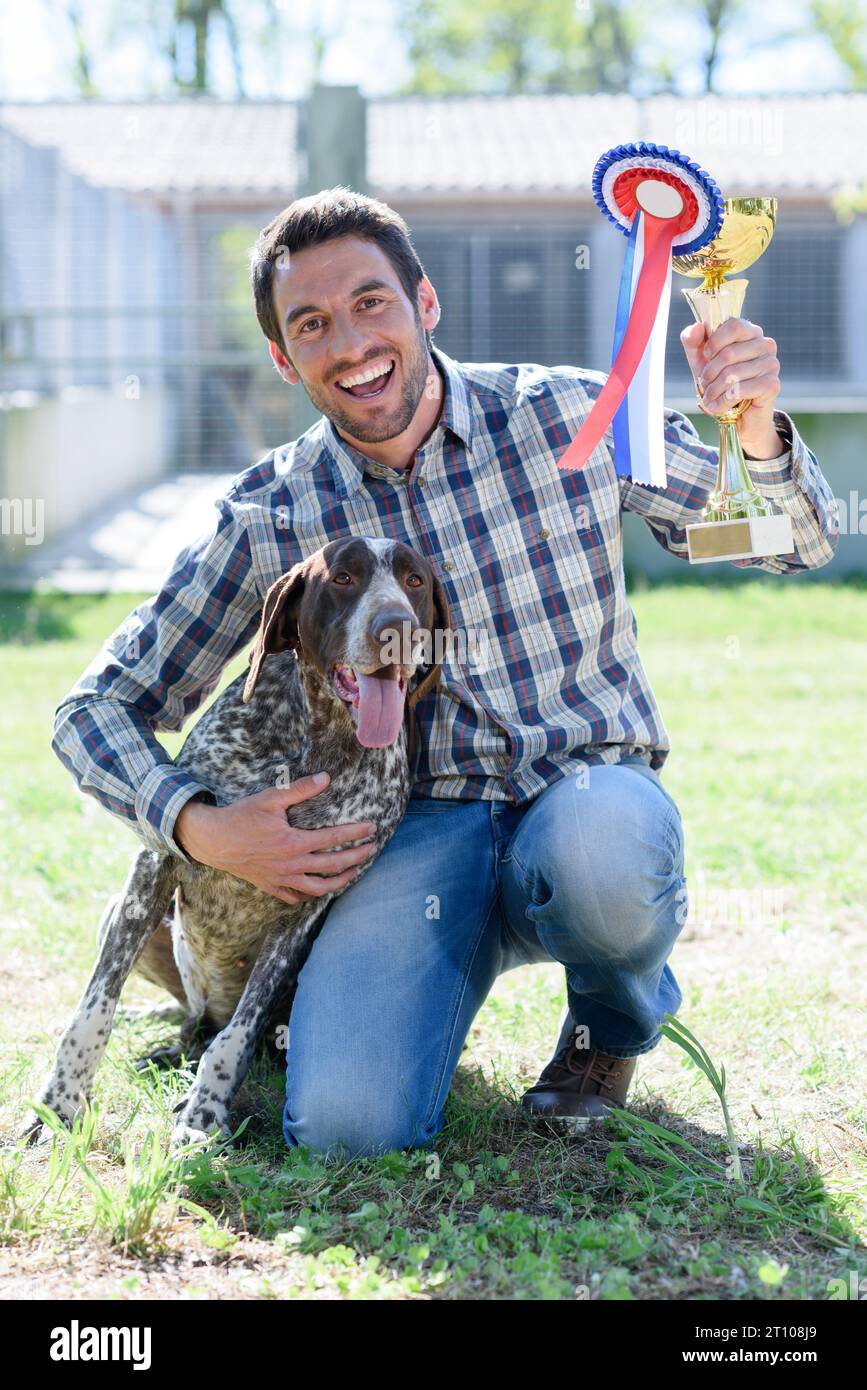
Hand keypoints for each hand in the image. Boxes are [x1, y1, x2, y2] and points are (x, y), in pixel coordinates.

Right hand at [174, 774, 376, 905]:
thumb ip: (300, 789)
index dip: (356, 833)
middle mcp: (291, 865)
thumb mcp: (271, 798)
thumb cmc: (241, 816)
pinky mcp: (271, 886)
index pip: (333, 838)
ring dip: (339, 881)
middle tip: (372, 849)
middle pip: (333, 865)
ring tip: (353, 873)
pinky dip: (310, 895)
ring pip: (318, 888)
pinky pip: (295, 897)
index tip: (372, 827)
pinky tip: (319, 889)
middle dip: (356, 857)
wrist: (213, 840)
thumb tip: (326, 778)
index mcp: (294, 842)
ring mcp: (281, 879)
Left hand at [680, 318, 783, 458]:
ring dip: (714, 390)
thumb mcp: (701, 360)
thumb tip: (695, 327)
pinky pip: (740, 390)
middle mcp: (765, 345)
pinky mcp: (772, 385)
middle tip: (705, 384)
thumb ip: (693, 341)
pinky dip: (723, 401)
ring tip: (710, 398)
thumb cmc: (720, 382)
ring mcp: (771, 364)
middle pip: (729, 353)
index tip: (706, 355)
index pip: (734, 325)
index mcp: (750, 332)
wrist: (738, 415)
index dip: (715, 341)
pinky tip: (718, 407)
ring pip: (732, 374)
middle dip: (709, 373)